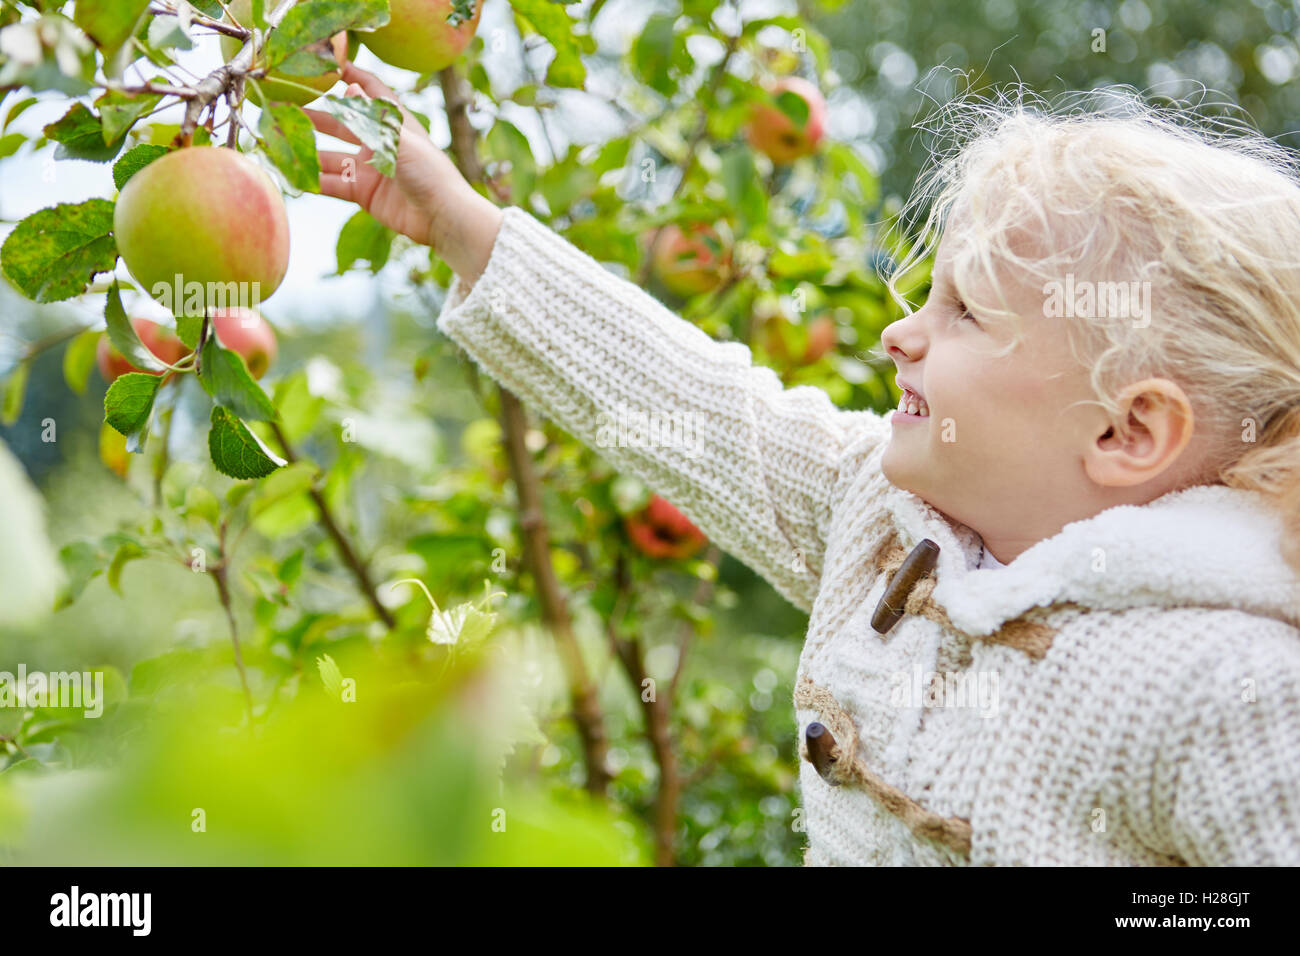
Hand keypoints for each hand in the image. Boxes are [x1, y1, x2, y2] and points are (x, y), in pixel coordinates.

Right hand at [305, 61, 501, 282]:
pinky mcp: (363, 193)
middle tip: (283, 107)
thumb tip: (349, 85)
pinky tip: (292, 174)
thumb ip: (369, 116)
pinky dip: (313, 181)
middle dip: (313, 117)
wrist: (442, 216)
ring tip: (277, 141)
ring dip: (306, 150)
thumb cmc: (428, 171)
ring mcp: (369, 169)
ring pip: (330, 156)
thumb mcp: (398, 138)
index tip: (326, 65)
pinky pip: (333, 185)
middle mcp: (378, 143)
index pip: (369, 91)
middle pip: (339, 125)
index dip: (350, 76)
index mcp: (392, 122)